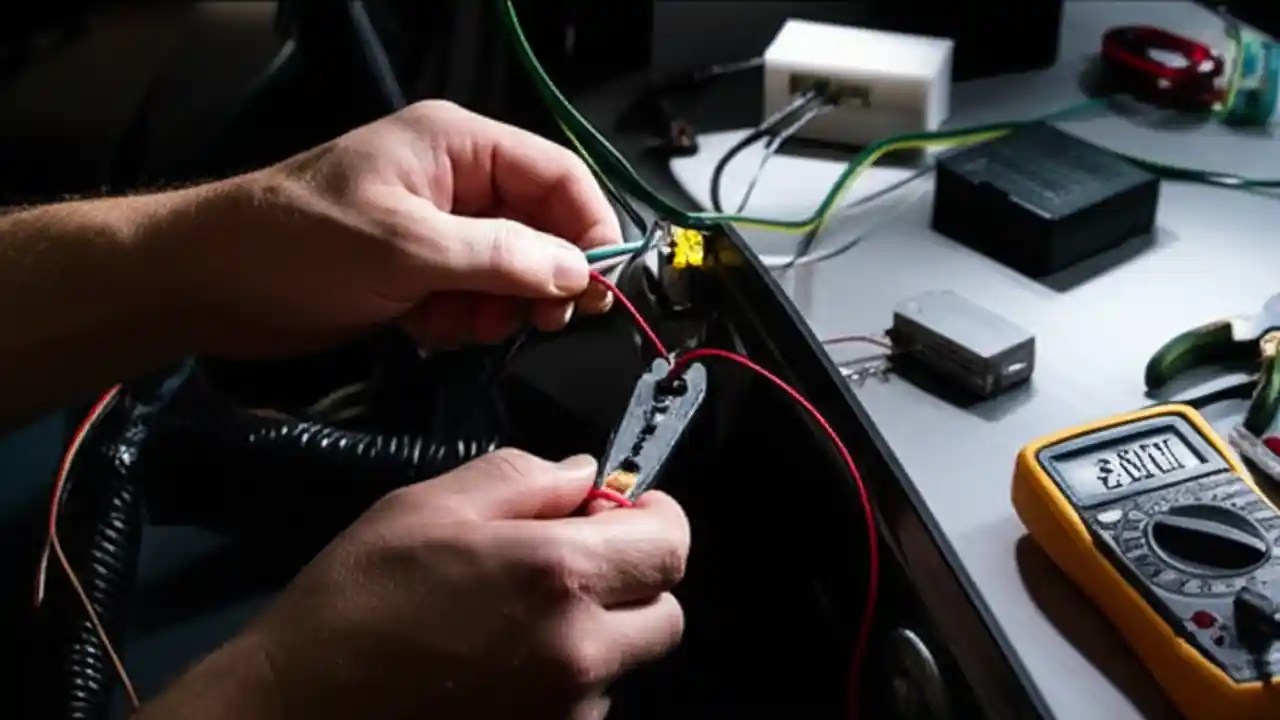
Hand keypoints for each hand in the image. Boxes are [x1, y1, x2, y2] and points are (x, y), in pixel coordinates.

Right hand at [140, 450, 688, 719]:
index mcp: (558, 575)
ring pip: (624, 664)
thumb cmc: (356, 598)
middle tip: (573, 564)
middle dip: (634, 582)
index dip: (659, 521)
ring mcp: (565, 713)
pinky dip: (563, 682)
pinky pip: (583, 706)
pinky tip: (498, 668)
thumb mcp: (429, 505)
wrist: (297, 710)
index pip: (670, 548)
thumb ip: (523, 478)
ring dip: (595, 635)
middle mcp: (579, 652)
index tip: (630, 512)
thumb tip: (585, 474)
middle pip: (665, 614)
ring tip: (515, 622)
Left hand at [173, 100, 619, 355]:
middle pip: (541, 230)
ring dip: (493, 309)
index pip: (558, 176)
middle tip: (534, 322)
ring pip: (510, 274)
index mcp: (458, 146)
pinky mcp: (417, 273)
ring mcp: (436, 230)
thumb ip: (502, 258)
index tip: (603, 288)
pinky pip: (472, 300)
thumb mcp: (408, 247)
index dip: (590, 229)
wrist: (210, 285)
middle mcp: (456, 182)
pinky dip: (459, 322)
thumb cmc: (300, 245)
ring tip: (450, 321)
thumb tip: (580, 273)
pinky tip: (421, 328)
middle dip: (539, 280)